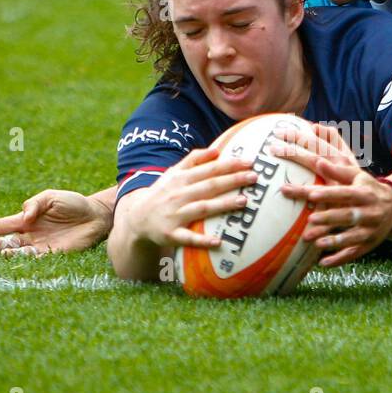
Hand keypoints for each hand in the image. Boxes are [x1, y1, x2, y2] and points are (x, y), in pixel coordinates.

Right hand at [0, 189, 112, 256]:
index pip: (6, 224)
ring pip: (20, 252)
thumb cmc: (73, 203)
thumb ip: (35, 204)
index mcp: (28, 219)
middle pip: (8, 241)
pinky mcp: (54, 254)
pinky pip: (38, 259)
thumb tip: (24, 216)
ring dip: (9, 253)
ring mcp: (42, 245)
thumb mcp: (51, 197)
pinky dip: (28, 260)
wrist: (96, 215)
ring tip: (1, 252)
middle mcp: (32, 234)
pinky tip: (19, 259)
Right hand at [126, 147, 256, 248]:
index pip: (209, 169)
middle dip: (232, 180)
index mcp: (181, 179)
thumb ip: (193, 160)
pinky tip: (218, 242)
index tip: (249, 162)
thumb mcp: (173, 173)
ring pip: (202, 208)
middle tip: (255, 177)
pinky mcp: (171, 234)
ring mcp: (175, 215)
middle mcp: (178, 195)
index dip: (229, 165)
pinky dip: (202, 240)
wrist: (136, 218)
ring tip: (244, 202)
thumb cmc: (162, 193)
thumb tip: (216, 150)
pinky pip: (188, 237)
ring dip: (222, 205)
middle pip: (209, 186)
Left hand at [274, 126, 391, 266]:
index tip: (311, 194)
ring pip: (352, 238)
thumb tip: (318, 162)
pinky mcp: (369, 244)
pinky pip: (354, 253)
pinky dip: (339, 259)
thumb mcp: (358, 177)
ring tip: (317, 244)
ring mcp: (370, 230)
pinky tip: (323, 263)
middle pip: (348, 216)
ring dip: (335, 241)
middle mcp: (369, 212)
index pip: (344, 193)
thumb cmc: (369, 188)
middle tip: (310, 220)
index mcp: (364, 194)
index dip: (329, 194)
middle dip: (329, 218)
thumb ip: (338, 171)